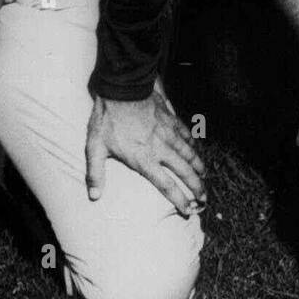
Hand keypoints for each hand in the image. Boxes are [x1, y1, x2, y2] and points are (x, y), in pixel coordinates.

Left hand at [86, 90, 206, 217]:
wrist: (122, 88)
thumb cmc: (107, 119)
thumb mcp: (95, 147)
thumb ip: (95, 173)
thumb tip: (93, 196)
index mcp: (144, 159)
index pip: (166, 185)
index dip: (179, 199)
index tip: (188, 210)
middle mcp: (160, 149)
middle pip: (184, 171)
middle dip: (197, 187)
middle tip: (204, 199)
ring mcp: (168, 133)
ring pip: (189, 153)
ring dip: (198, 167)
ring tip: (204, 176)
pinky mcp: (170, 119)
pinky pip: (185, 134)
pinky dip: (193, 144)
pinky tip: (195, 148)